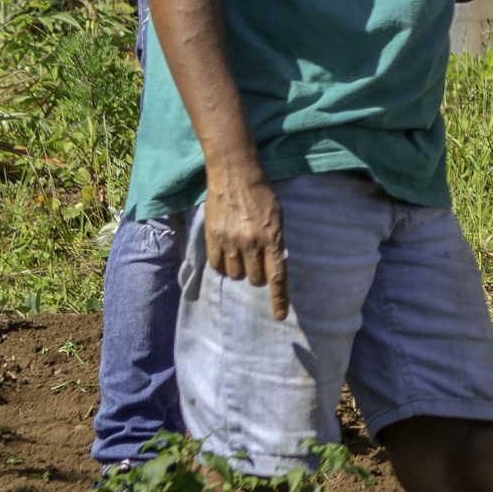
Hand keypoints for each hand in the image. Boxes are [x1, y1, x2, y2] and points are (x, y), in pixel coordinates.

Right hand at [204, 169, 289, 320]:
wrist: (235, 175)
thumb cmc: (262, 195)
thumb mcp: (278, 218)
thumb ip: (275, 243)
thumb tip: (272, 267)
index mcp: (273, 238)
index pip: (277, 276)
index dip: (278, 299)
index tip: (280, 316)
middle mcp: (252, 243)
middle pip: (255, 279)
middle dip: (257, 275)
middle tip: (256, 259)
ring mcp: (230, 242)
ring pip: (235, 274)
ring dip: (239, 269)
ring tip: (240, 251)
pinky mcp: (213, 238)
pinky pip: (217, 265)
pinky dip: (222, 264)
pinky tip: (226, 251)